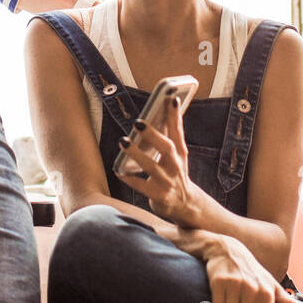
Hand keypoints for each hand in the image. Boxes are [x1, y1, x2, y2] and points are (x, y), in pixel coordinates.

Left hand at [115, 95, 201, 226]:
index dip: (174, 115)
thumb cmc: (175, 173)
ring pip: (151, 166)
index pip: (178, 130)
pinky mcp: (159, 195)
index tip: (170, 98)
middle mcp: (176, 166)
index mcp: (180, 152)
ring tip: (123, 141)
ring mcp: (168, 181)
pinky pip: (141, 186)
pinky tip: (118, 170)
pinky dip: (129, 178)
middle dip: (152, 134)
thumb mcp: (177, 155)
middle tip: (138, 122)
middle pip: (166, 147)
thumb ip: (170, 136)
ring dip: (136, 154)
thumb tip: (160, 110)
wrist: (185, 204)